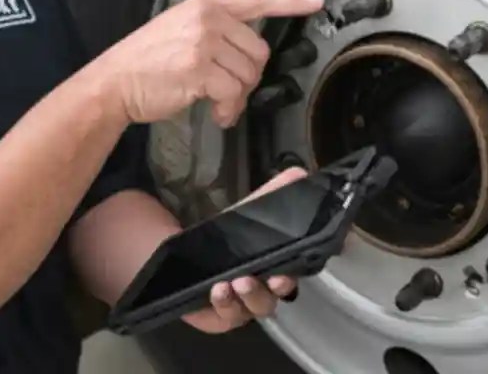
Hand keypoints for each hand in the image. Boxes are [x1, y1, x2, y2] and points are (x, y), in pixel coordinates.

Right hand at [92, 0, 324, 127]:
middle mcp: (208, 18)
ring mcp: (203, 42)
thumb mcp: (181, 28)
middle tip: (229, 91)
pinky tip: (217, 114)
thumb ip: (216, 31)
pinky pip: (234, 93)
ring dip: (238, 97)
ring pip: (249, 74)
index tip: (317, 3)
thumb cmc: (148, 61)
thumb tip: (250, 55)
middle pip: (259, 50)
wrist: (116, 81)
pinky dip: (229, 109)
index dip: (290, 3)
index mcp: (206, 4)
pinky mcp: (199, 69)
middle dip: (250, 77)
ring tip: (218, 103)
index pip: (256, 0)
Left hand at [181, 167, 308, 334]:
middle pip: (276, 297)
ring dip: (250, 296)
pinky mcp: (221, 316)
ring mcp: (243, 307)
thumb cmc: (226, 237)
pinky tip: (218, 289)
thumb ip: (272, 194)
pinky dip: (224, 303)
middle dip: (275, 288)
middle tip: (271, 278)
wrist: (188, 254)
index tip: (292, 267)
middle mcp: (263, 291)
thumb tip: (299, 172)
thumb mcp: (247, 212)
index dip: (295, 272)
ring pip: (255, 309)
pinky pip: (226, 316)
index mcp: (275, 268)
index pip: (293, 273)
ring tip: (236, 281)